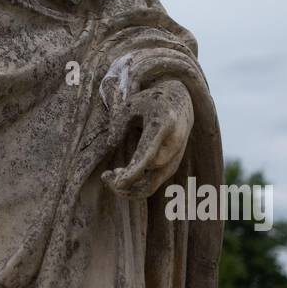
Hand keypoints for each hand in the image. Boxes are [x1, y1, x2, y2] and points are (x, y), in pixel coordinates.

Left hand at [102, 79, 192, 198]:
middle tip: (105, 175)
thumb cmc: (151, 101)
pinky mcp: (172, 165)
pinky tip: (120, 175)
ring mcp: (176, 156)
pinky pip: (154, 184)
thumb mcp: (131, 104)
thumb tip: (110, 146)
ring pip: (154, 184)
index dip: (134, 170)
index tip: (118, 183)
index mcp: (164, 124)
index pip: (149, 153)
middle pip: (151, 171)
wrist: (180, 100)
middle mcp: (174, 143)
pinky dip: (136, 186)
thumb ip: (119, 124)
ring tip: (109, 177)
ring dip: (130, 187)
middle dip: (127, 177)